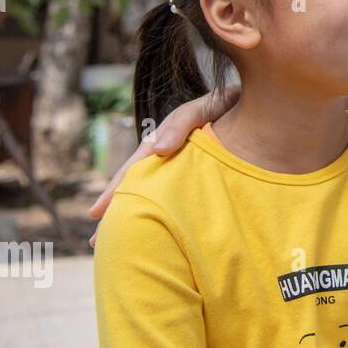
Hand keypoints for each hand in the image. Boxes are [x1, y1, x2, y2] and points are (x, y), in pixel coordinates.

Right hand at [85, 86, 238, 245]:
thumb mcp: (198, 110)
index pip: (131, 172)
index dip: (114, 193)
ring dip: (140, 218)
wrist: (251, 104)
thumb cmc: (221, 104)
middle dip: (118, 214)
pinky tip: (164, 232)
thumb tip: (157, 150)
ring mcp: (180, 169)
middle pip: (137, 190)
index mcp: (159, 144)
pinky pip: (178, 199)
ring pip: (155, 198)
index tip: (95, 214)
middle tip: (97, 243)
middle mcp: (165, 159)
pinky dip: (166, 214)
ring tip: (125, 244)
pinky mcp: (198, 177)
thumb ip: (180, 126)